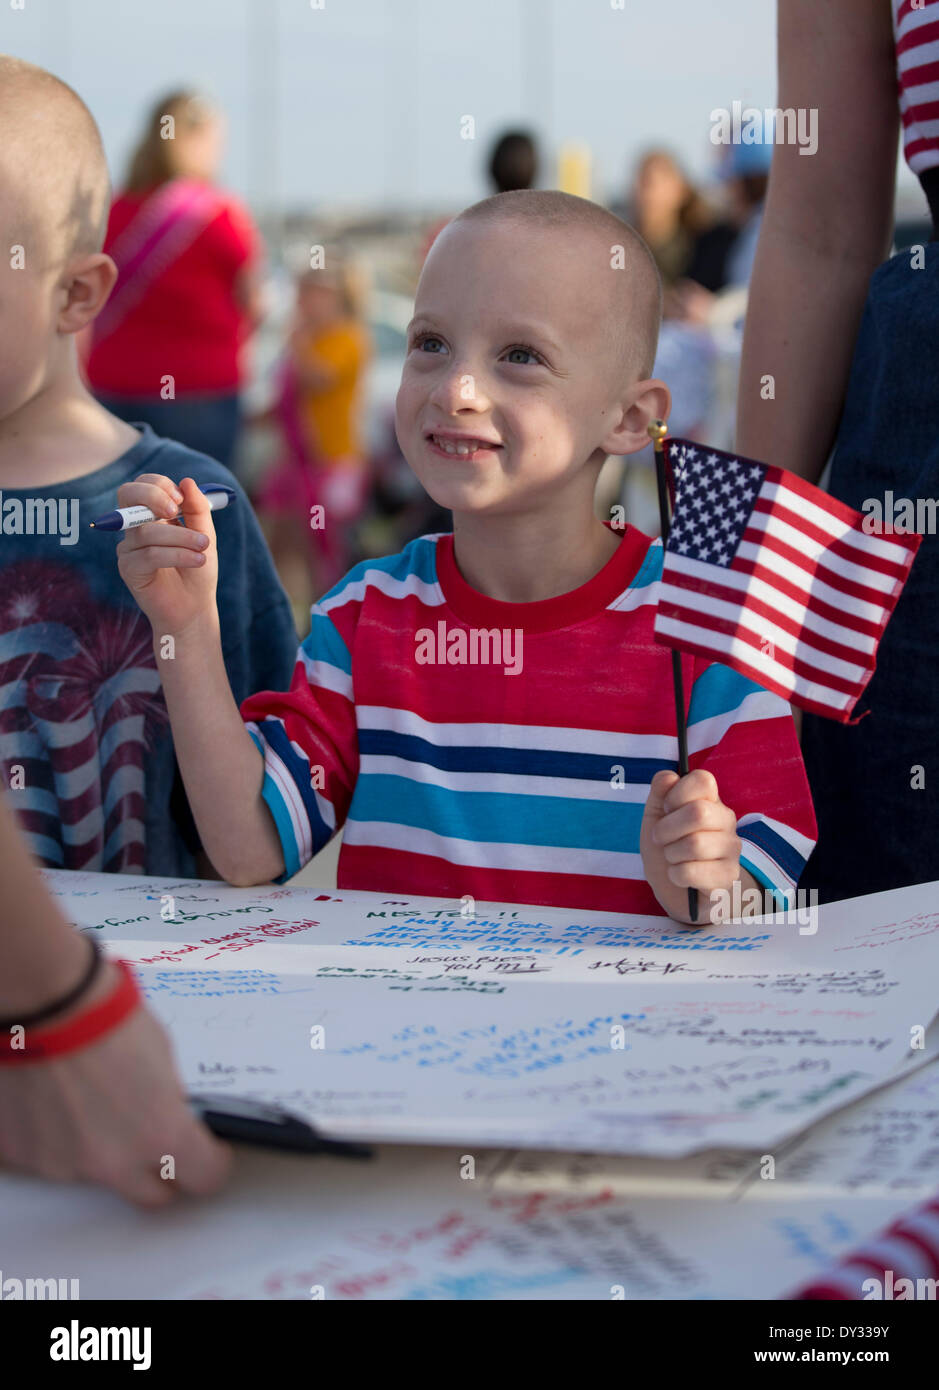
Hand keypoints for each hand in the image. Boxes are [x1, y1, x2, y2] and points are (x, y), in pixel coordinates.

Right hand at [0, 961, 230, 1206]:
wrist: (46, 1003)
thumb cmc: (105, 1016)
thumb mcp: (163, 1053)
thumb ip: (168, 1097)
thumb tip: (167, 1110)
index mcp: (162, 1134)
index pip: (204, 1177)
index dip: (210, 1163)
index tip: (209, 1153)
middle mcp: (115, 1162)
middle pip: (152, 1195)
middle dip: (160, 1172)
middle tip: (153, 1139)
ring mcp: (66, 1164)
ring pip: (98, 1175)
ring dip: (103, 1150)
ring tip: (90, 1100)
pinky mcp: (26, 1157)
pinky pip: (53, 1158)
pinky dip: (60, 1139)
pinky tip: (58, 1100)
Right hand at [116, 475, 217, 638]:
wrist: (195, 607)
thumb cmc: (198, 569)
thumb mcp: (204, 534)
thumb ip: (198, 508)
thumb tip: (187, 480)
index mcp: (152, 514)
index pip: (142, 484)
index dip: (159, 484)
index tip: (182, 498)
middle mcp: (136, 527)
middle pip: (127, 494)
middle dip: (153, 496)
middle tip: (177, 510)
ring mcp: (129, 548)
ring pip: (147, 530)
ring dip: (181, 537)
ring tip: (204, 548)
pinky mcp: (129, 569)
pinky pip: (149, 555)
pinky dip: (177, 555)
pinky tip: (197, 561)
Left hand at [640, 769, 742, 923]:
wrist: (675, 888)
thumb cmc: (667, 846)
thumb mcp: (655, 816)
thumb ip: (659, 792)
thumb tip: (669, 776)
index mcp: (710, 801)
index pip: (704, 780)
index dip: (677, 793)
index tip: (667, 809)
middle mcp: (727, 821)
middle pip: (698, 813)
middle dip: (667, 828)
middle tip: (662, 839)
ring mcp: (731, 850)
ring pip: (695, 844)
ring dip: (671, 854)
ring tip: (673, 858)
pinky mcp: (728, 877)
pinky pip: (692, 872)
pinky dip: (676, 875)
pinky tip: (680, 876)